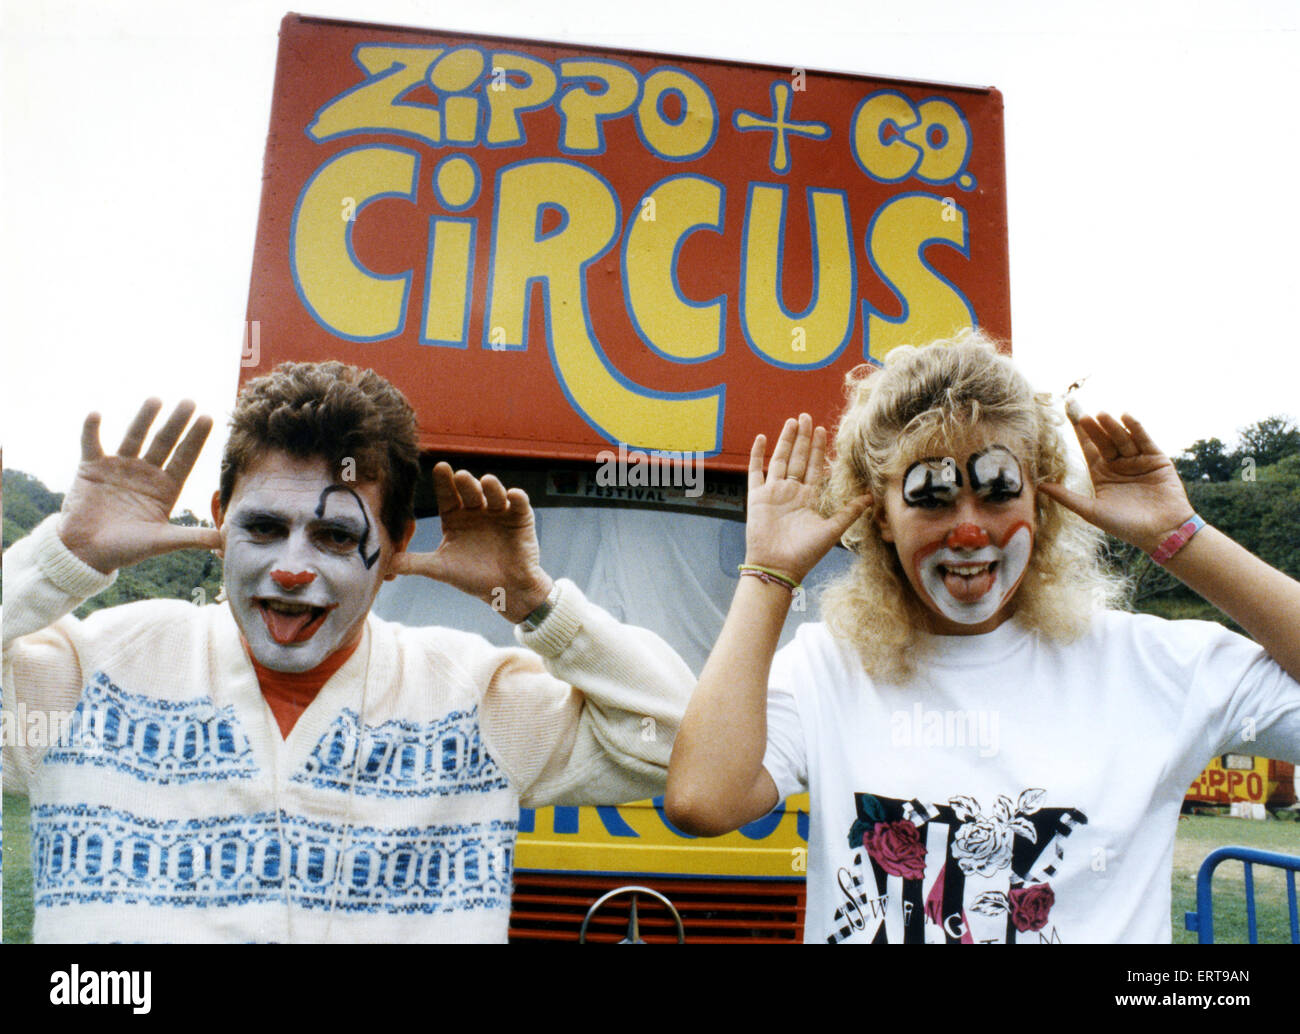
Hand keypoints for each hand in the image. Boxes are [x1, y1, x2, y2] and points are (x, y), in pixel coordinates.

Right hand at [58, 398, 220, 572]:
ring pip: (134, 437)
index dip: (195, 440)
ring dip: (144, 418)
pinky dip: (91, 430)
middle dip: (177, 423)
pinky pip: (91, 443)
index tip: (208, 418)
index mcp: (165, 488)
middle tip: (189, 402)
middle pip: (164, 443)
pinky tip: (96, 415)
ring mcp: (119, 468)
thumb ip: (192, 537)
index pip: (185, 458)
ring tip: (156, 400)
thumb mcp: (162, 541)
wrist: (85, 553)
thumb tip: (225, 540)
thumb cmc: (126, 549)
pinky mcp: (92, 468)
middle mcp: (146, 474)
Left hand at [390, 462, 551, 621]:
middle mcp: (477, 511)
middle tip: (461, 476)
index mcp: (456, 518)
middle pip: (470, 491)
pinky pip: (520, 504)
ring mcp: (499, 513)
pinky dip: (517, 498)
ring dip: (491, 486)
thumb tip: (384, 564)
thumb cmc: (472, 578)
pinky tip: (512, 495)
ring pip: (494, 493)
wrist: (505, 591)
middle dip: (466, 483)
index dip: (444, 482)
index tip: (439, 467)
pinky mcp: (521, 518)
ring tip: (486, 482)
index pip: (448, 495)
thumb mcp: (440, 569)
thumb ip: (414, 563)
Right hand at [746, 414, 870, 583]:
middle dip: (804, 438)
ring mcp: (773, 492)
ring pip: (780, 459)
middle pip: (798, 458)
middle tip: (807, 416)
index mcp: (808, 498)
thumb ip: (849, 511)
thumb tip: (871, 497)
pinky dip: (758, 454)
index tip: (823, 430)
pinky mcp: (757, 497)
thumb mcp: (832, 530)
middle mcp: (791, 492)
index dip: (819, 448)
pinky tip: (762, 437)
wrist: (778, 567)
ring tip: (792, 421)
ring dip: (786, 440)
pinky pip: (756, 471)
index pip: (815, 467)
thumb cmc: (805, 553)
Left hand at [1039, 411, 1193, 552]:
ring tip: (1101, 415)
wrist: (1162, 533)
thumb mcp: (1090, 511)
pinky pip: (1144, 440)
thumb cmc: (1125, 526)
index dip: (1079, 431)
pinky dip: (1136, 428)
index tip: (1069, 413)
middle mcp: (1119, 465)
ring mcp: (1138, 461)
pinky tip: (1125, 417)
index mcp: (1102, 474)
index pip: (1088, 447)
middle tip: (1082, 416)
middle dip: (1094, 428)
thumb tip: (1039, 486)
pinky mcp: (1157, 459)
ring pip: (1122, 439)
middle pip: (1104, 441)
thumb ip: (1066, 497)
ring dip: (1112, 427)